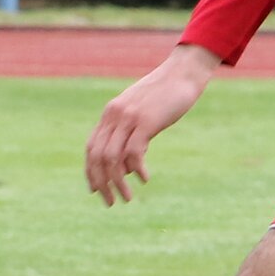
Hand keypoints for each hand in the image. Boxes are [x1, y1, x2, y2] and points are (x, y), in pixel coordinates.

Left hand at [85, 44, 217, 204]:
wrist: (183, 72)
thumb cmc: (166, 94)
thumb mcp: (141, 113)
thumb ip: (130, 135)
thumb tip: (126, 168)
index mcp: (110, 114)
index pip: (91, 148)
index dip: (91, 172)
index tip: (96, 190)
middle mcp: (114, 116)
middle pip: (97, 157)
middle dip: (101, 183)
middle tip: (110, 202)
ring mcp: (128, 118)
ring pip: (112, 158)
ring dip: (117, 183)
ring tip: (127, 198)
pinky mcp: (145, 121)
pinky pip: (134, 152)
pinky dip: (137, 169)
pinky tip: (145, 178)